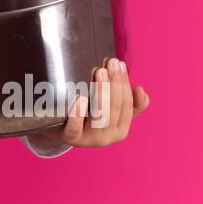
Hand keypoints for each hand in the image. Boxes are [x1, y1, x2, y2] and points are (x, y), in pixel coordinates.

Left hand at [31, 56, 148, 148]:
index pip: (127, 105)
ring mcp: (88, 139)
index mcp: (121, 130)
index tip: (120, 65)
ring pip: (99, 117)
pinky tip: (81, 98)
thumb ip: (130, 103)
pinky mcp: (70, 138)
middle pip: (114, 109)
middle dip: (114, 84)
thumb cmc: (88, 118)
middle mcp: (107, 137)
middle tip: (110, 65)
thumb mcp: (111, 112)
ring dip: (101, 93)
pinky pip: (74, 128)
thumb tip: (142, 91)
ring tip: (99, 72)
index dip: (124, 84)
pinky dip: (78, 113)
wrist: (61, 131)